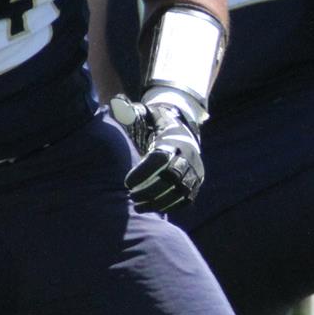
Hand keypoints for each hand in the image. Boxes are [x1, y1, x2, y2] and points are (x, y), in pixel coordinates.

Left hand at [110, 94, 204, 212]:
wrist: (181, 128)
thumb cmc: (155, 124)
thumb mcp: (144, 115)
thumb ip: (129, 112)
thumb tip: (116, 105)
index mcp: (174, 140)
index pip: (159, 159)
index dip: (143, 172)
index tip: (126, 182)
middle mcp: (188, 156)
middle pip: (172, 178)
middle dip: (150, 191)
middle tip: (131, 197)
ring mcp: (195, 170)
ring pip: (180, 192)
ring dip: (159, 202)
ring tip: (139, 207)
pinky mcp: (197, 182)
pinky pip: (186, 200)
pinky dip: (171, 207)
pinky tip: (153, 209)